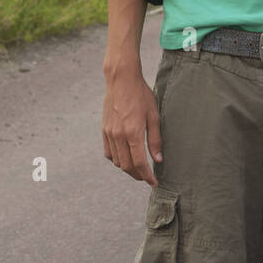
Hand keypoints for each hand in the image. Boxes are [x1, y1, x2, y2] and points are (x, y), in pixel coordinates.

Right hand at [102, 67, 161, 186]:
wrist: (121, 80)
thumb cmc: (141, 95)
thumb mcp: (154, 116)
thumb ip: (155, 140)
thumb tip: (158, 160)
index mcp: (133, 132)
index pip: (139, 163)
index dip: (147, 176)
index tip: (154, 183)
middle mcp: (119, 135)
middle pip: (127, 166)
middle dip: (137, 175)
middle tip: (147, 178)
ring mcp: (109, 133)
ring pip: (117, 161)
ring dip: (127, 168)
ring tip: (138, 168)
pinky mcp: (104, 129)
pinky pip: (108, 152)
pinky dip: (117, 159)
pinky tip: (125, 157)